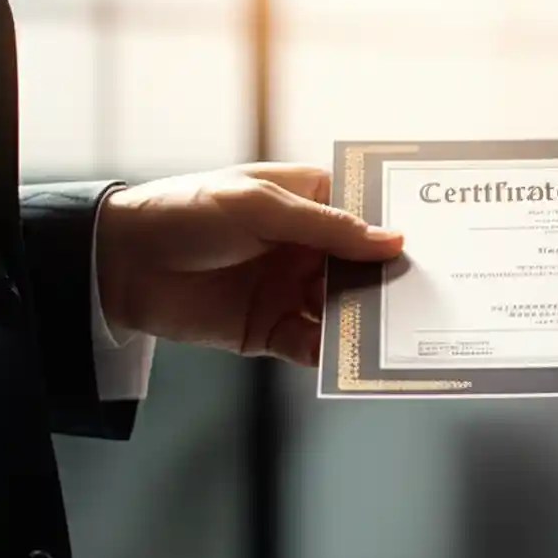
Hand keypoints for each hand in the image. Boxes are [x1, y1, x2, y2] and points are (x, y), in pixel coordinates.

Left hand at [95, 163, 403, 365]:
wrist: (117, 263)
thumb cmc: (187, 212)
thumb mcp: (261, 207)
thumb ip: (328, 228)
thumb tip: (392, 241)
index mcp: (309, 202)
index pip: (368, 214)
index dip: (399, 227)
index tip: (440, 243)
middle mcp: (308, 247)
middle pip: (365, 267)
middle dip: (391, 280)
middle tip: (428, 294)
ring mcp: (292, 289)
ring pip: (345, 307)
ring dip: (366, 318)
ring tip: (393, 329)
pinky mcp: (272, 330)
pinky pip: (313, 343)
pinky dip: (331, 351)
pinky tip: (348, 355)